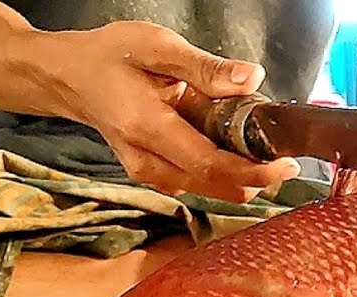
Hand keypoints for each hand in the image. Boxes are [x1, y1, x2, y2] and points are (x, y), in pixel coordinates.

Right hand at [40, 21, 299, 201]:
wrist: (69, 77)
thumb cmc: (109, 57)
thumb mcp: (157, 47)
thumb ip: (206, 68)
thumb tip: (251, 79)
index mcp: (147, 127)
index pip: (211, 164)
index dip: (254, 171)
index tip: (286, 165)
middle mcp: (146, 160)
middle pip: (213, 185)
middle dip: (255, 179)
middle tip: (285, 162)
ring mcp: (146, 172)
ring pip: (206, 189)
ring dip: (240, 178)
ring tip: (263, 155)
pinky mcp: (151, 174)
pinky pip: (194, 183)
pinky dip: (220, 174)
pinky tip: (233, 153)